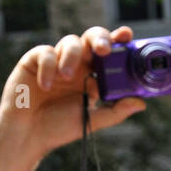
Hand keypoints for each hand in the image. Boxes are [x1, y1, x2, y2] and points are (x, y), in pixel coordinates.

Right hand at [0, 25, 146, 156]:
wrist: (29, 134)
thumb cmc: (59, 128)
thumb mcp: (91, 120)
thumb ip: (115, 111)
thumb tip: (141, 102)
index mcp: (92, 76)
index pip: (108, 54)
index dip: (117, 42)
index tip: (127, 36)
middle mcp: (77, 65)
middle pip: (91, 39)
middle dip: (99, 38)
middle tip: (103, 49)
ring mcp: (56, 60)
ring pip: (71, 42)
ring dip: (72, 57)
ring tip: (67, 77)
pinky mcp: (35, 60)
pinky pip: (46, 53)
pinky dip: (48, 67)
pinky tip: (46, 86)